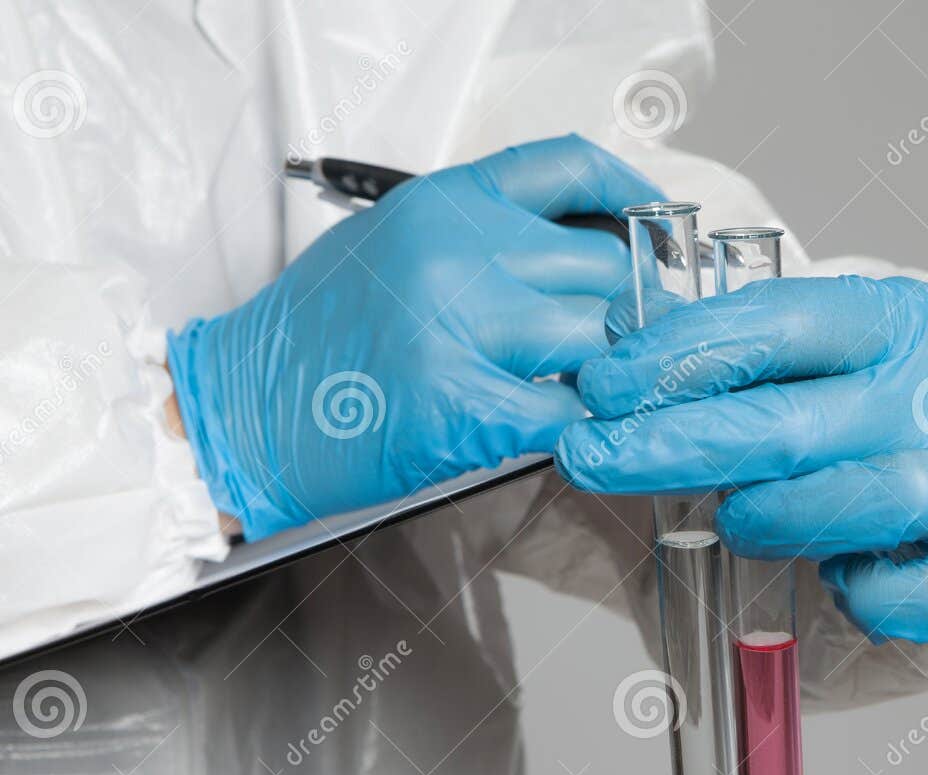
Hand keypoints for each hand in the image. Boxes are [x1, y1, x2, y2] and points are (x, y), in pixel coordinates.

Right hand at [167, 134, 662, 539]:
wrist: (245, 411)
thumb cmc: (321, 338)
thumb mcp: (399, 247)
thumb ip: (488, 242)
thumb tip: (587, 261)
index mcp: (447, 203)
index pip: (570, 167)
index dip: (634, 195)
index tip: (661, 231)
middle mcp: (459, 251)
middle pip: (605, 267)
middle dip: (635, 313)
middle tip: (637, 347)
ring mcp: (459, 324)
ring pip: (601, 340)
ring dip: (613, 375)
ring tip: (596, 395)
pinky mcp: (461, 402)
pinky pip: (569, 414)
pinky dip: (583, 430)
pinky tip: (571, 434)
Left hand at [555, 276, 927, 642]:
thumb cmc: (901, 407)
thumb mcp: (834, 352)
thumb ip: (744, 353)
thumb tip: (619, 348)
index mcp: (903, 324)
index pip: (782, 325)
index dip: (682, 354)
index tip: (602, 383)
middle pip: (794, 424)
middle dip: (674, 445)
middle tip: (591, 456)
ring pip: (865, 504)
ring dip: (775, 518)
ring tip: (736, 520)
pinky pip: (911, 599)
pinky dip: (864, 595)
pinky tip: (843, 577)